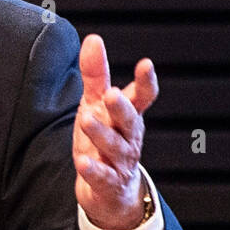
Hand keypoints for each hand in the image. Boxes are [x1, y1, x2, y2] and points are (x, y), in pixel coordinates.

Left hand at [72, 34, 158, 229]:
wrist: (112, 191)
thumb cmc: (106, 138)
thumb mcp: (97, 104)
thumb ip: (96, 74)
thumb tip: (93, 39)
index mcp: (129, 115)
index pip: (144, 97)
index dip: (146, 82)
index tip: (146, 64)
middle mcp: (129, 137)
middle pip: (130, 121)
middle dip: (122, 108)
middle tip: (111, 94)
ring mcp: (120, 162)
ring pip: (114, 147)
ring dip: (101, 133)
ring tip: (86, 119)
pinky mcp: (108, 183)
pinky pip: (102, 177)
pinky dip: (94, 170)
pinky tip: (82, 163)